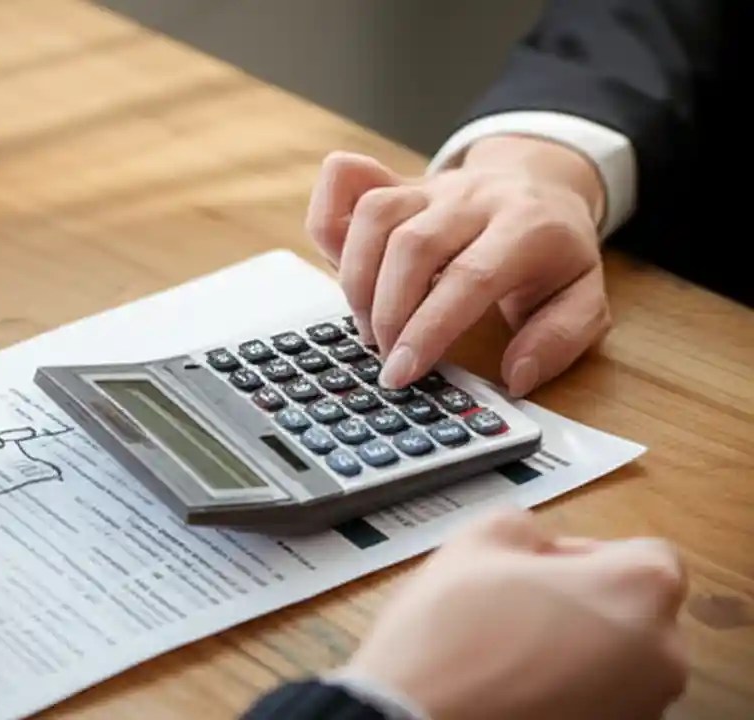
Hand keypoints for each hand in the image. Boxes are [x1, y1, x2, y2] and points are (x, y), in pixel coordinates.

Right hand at [305, 137, 611, 395]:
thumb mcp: (584, 298)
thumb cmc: (554, 253)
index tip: (402, 372)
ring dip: (357, 279)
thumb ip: (560, 340)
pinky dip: (327, 217)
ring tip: (368, 325)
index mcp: (529, 227)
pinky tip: (337, 262)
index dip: (428, 329)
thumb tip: (516, 376)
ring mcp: (430, 184)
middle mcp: (474, 197)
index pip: (469, 277)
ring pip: (374, 215)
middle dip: (387, 312)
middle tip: (385, 357)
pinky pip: (346, 180)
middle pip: (412, 245)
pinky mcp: (396, 181)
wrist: (540, 183)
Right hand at [344, 509, 687, 719]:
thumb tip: (537, 543)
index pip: (645, 554)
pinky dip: (569, 689)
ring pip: (619, 661)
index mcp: (638, 590)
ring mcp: (642, 707)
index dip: (586, 554)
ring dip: (576, 649)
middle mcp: (661, 655)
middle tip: (519, 605)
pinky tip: (513, 685)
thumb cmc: (451, 636)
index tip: (541, 566)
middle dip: (583, 603)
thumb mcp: (475, 542)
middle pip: (635, 611)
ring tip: (509, 650)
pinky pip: (601, 700)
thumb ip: (525, 526)